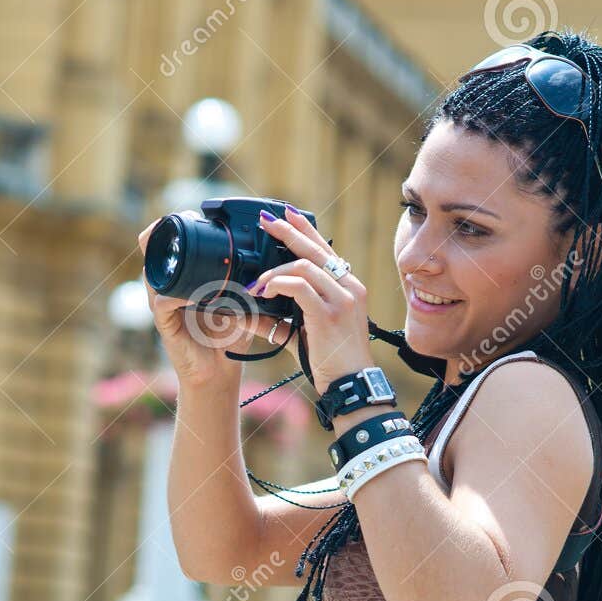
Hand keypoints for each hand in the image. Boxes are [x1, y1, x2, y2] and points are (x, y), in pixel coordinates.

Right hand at [136, 218, 302, 388]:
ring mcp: (163, 307)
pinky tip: (187, 294)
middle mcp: (169, 290)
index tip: (190, 213)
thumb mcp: (240, 301)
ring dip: (162, 259)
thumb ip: (246, 280)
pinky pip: (161, 304)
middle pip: (153, 254)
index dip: (174, 228)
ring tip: (175, 247)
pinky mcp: (164, 326)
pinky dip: (172, 296)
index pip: (170, 248)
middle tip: (180, 219)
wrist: (219, 372)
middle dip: (160, 234)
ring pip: (151, 274)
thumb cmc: (228, 337)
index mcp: (184, 281)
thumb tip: (269, 257)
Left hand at [248, 205, 373, 394]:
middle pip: (315, 249)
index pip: (326, 250)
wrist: (352, 385)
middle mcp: (349, 287)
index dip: (306, 230)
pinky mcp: (329, 313)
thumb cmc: (333, 362)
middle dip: (288, 232)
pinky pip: (299, 286)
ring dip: (274, 272)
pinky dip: (278, 284)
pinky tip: (266, 292)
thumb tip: (249, 313)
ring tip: (257, 284)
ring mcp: (341, 298)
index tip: (287, 216)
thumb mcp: (306, 335)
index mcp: (348, 288)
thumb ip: (280, 322)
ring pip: (303, 266)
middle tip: (266, 221)